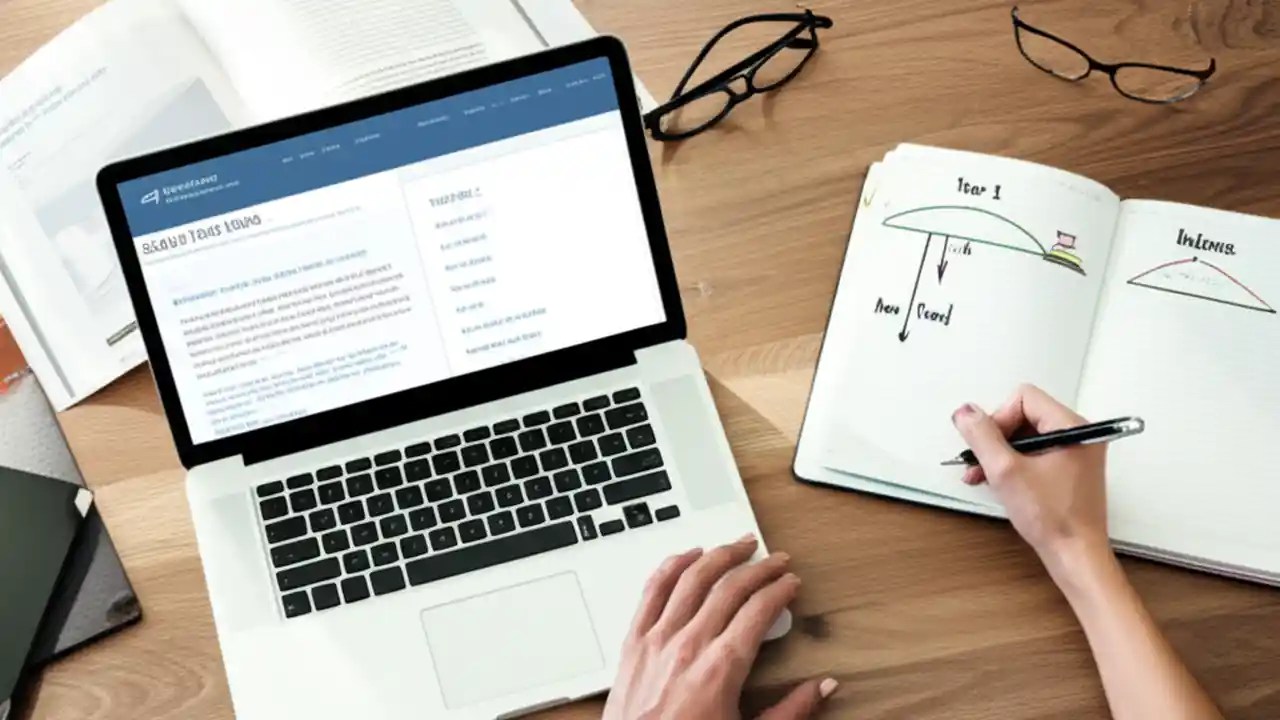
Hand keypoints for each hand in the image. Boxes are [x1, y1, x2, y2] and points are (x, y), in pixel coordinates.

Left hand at [603, 535, 836, 719]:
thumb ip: (790, 711)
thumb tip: (824, 686)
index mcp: (721, 668)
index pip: (758, 610)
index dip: (779, 590)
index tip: (790, 583)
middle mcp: (689, 645)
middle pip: (730, 588)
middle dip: (759, 568)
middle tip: (777, 559)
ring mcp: (658, 639)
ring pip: (692, 578)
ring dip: (719, 555)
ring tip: (739, 545)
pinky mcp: (633, 642)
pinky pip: (652, 590)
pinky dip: (672, 566)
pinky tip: (687, 556)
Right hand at [950, 384, 1111, 584]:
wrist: (1075, 555)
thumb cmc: (1052, 518)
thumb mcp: (1006, 472)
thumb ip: (982, 436)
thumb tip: (965, 412)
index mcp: (1073, 427)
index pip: (1024, 398)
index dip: (998, 418)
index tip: (989, 446)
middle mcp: (1079, 434)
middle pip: (1024, 415)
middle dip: (996, 437)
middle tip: (980, 462)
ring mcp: (1076, 452)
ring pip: (1026, 435)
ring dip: (1000, 452)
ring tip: (980, 475)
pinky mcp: (1070, 469)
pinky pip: (1035, 452)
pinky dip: (1013, 463)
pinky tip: (995, 480)